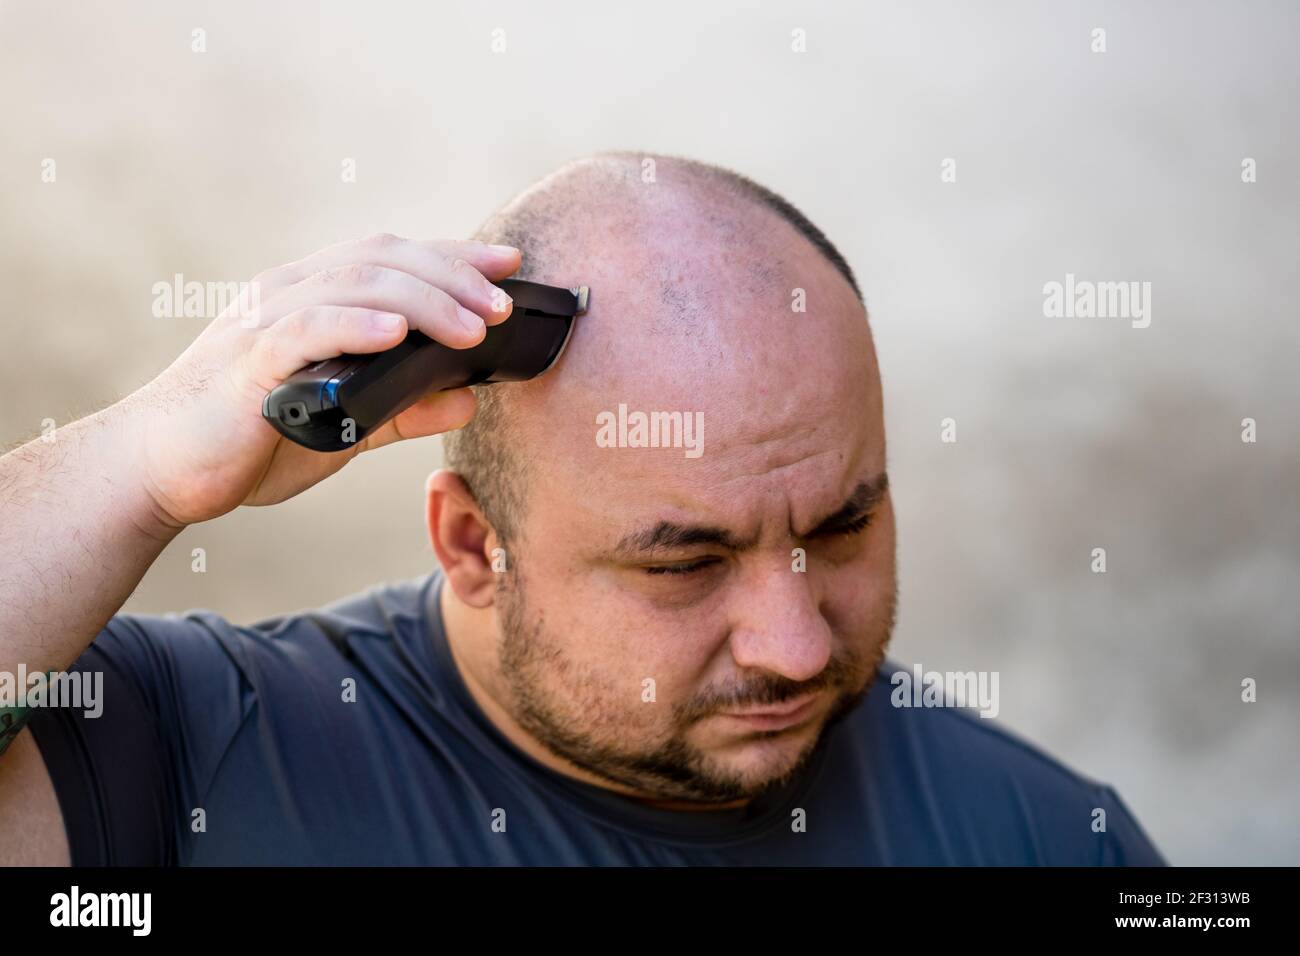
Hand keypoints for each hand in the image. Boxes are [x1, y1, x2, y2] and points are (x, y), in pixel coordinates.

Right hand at [125, 233, 519, 526]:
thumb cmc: (250, 441)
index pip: (393, 258)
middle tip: (503, 308)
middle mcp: (289, 293)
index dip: (454, 255)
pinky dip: (355, 325)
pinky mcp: (247, 362)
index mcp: (313, 298)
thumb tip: (468, 400)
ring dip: (423, 301)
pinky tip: (399, 334)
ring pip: (354, 284)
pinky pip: (306, 329)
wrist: (163, 471)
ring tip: (473, 326)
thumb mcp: (346, 425)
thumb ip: (403, 410)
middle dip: (453, 277)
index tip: (509, 262)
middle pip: (383, 259)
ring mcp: (264, 321)